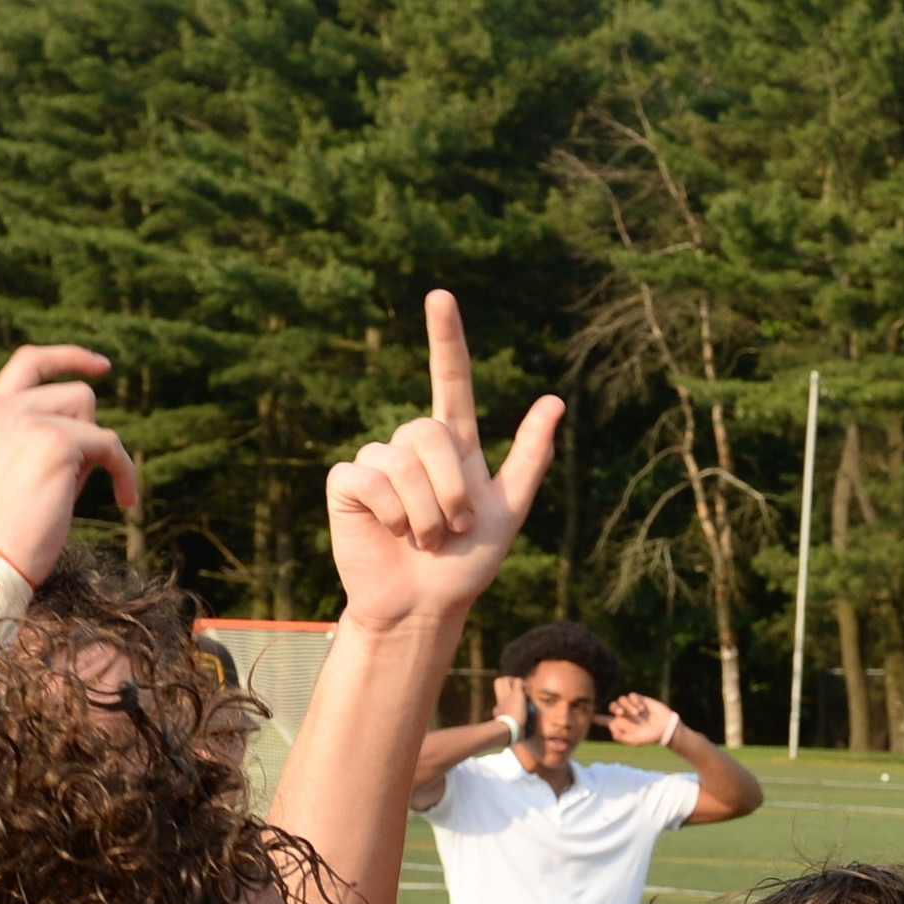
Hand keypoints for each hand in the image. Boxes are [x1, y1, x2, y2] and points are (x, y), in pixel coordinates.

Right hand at [0, 345, 140, 586]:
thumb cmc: (6, 531)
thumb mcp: (13, 468)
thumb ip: (40, 436)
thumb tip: (94, 428)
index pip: (30, 362)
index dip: (68, 357)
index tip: (102, 366)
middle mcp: (4, 408)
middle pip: (76, 394)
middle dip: (87, 434)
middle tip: (70, 480)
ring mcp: (29, 420)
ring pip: (92, 415)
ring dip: (95, 453)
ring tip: (68, 491)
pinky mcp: (58, 441)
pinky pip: (110, 445)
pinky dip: (124, 471)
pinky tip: (126, 501)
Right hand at [326, 290, 561, 633]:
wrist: (423, 607)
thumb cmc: (465, 566)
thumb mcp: (508, 512)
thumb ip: (530, 458)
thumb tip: (555, 401)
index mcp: (453, 444)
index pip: (450, 379)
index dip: (446, 339)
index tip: (440, 296)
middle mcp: (412, 444)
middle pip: (430, 432)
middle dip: (450, 489)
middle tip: (453, 530)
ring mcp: (377, 460)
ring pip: (402, 460)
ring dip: (424, 512)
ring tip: (424, 539)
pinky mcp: (348, 481)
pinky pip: (371, 478)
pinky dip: (390, 513)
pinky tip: (391, 533)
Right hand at [491, 673, 529, 740]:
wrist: (510, 731)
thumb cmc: (511, 735)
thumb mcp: (510, 732)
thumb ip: (514, 732)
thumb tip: (521, 739)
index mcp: (499, 710)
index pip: (501, 700)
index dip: (509, 700)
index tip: (516, 709)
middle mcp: (501, 700)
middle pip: (498, 682)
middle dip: (508, 683)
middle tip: (517, 692)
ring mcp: (507, 696)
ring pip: (504, 679)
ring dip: (515, 682)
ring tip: (523, 692)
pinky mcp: (516, 694)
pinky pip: (518, 681)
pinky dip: (524, 685)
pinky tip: (527, 694)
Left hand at [602, 691, 680, 747]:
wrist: (665, 727)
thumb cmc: (650, 737)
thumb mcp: (634, 740)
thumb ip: (620, 736)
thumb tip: (610, 725)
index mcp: (622, 725)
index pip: (606, 720)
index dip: (597, 718)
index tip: (589, 715)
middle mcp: (625, 715)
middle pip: (612, 706)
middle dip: (615, 708)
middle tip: (622, 713)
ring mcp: (632, 706)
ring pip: (621, 699)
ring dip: (628, 706)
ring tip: (638, 713)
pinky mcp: (640, 699)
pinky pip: (631, 695)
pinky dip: (635, 701)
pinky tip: (642, 709)